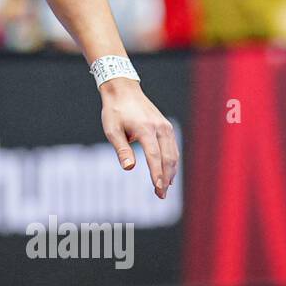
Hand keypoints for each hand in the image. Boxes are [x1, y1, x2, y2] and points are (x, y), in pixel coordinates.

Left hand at [99, 77, 177, 198]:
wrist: (123, 90)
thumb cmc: (114, 110)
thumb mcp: (112, 129)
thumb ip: (121, 149)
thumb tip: (129, 168)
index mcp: (145, 128)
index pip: (154, 156)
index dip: (156, 174)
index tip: (158, 188)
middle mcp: (159, 127)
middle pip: (167, 157)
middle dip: (165, 178)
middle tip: (161, 195)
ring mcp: (165, 126)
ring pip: (173, 154)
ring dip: (171, 172)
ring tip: (164, 188)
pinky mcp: (166, 127)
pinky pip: (173, 147)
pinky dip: (172, 161)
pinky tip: (168, 172)